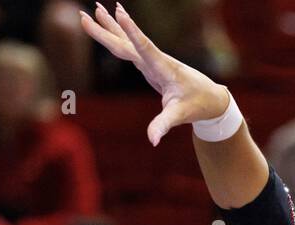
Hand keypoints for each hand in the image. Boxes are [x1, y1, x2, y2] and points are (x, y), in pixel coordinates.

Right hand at [80, 3, 230, 146]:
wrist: (210, 97)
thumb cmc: (197, 104)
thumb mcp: (180, 116)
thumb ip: (164, 125)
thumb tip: (152, 140)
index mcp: (163, 68)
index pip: (144, 47)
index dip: (132, 31)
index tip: (120, 13)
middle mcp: (156, 59)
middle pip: (127, 42)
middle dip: (107, 28)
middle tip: (85, 13)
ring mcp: (151, 60)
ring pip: (126, 41)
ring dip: (109, 26)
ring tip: (92, 9)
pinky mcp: (149, 64)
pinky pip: (129, 47)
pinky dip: (117, 35)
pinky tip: (109, 25)